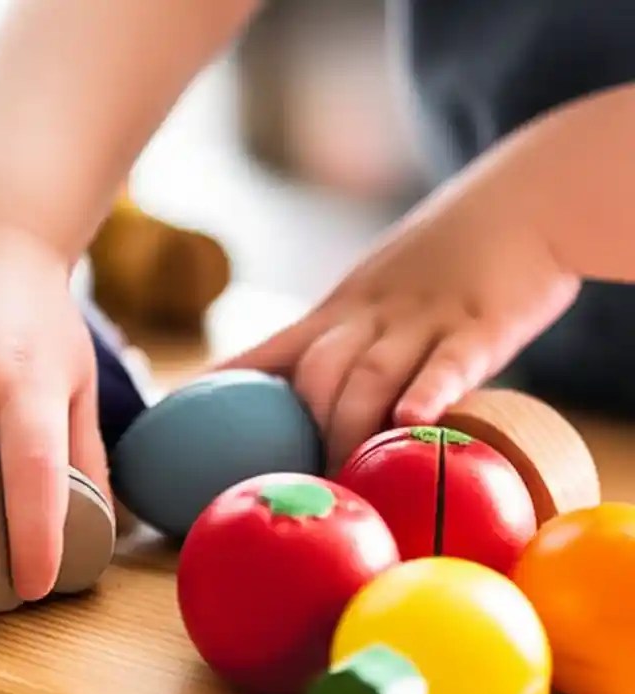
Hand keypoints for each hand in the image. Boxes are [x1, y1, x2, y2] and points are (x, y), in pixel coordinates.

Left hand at [216, 198, 579, 472]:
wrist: (525, 200)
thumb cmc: (449, 258)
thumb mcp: (383, 294)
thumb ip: (351, 344)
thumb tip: (319, 404)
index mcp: (341, 310)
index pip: (270, 350)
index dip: (225, 384)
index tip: (176, 415)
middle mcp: (371, 315)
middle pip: (318, 373)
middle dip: (300, 429)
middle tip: (289, 485)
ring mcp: (424, 318)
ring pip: (372, 374)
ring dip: (350, 426)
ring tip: (339, 474)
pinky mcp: (481, 324)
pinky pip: (449, 361)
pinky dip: (428, 391)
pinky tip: (411, 420)